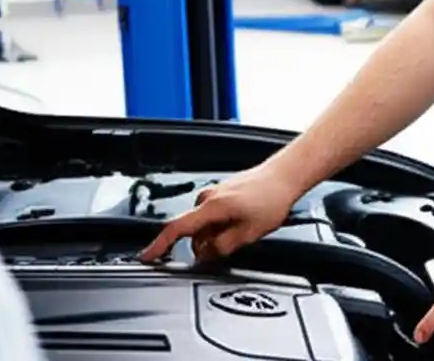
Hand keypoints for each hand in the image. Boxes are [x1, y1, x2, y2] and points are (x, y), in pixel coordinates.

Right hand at [138, 165, 299, 262]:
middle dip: (206, 245)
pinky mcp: (223, 192)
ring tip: (245, 230)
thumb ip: (222, 247)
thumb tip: (206, 255)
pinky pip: (214, 215)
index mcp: (211, 207)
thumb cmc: (272, 199)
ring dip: (217, 234)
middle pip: (193, 231)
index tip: (147, 257)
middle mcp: (208, 197)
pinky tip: (244, 222)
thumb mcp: (249, 233)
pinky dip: (222, 224)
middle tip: (232, 246)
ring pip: (205, 224)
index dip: (159, 245)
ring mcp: (215, 193)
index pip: (177, 229)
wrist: (286, 175)